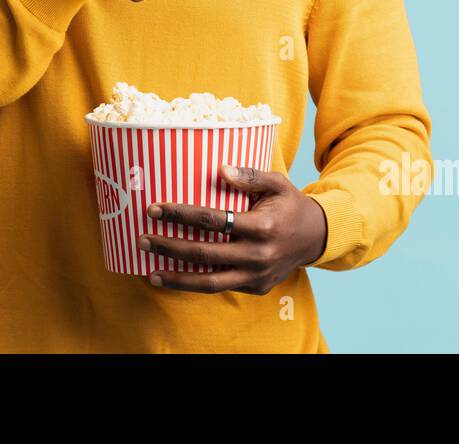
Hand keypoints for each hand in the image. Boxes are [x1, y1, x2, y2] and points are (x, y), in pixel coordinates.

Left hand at [138, 165, 328, 293]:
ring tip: (150, 273)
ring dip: (177, 278)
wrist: (316, 237)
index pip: (212, 220)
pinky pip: (221, 286)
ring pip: (209, 282)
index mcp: (262, 226)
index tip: (155, 209)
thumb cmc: (290, 205)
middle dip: (169, 247)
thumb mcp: (277, 182)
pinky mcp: (255, 287)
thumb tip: (220, 170)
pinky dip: (196, 284)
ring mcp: (256, 275)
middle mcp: (258, 254)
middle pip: (204, 254)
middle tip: (142, 239)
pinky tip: (175, 278)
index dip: (180, 215)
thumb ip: (250, 175)